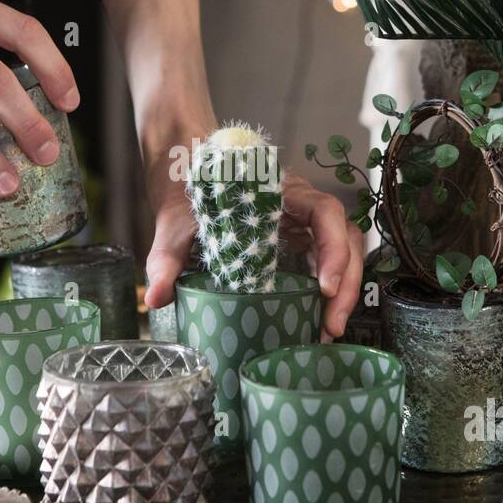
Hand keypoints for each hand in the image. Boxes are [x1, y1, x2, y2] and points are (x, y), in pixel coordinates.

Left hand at [144, 171, 363, 340]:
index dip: (333, 248)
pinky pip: (325, 262)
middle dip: (346, 282)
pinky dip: (328, 291)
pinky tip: (316, 320)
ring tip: (329, 329)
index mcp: (278, 191)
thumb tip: (156, 296)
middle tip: (331, 325)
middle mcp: (299, 205)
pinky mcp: (296, 242)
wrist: (185, 174)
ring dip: (344, 289)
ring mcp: (301, 224)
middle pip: (344, 236)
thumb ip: (167, 256)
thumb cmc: (187, 192)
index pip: (324, 210)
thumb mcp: (175, 222)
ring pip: (342, 250)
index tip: (325, 287)